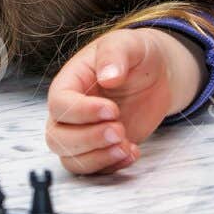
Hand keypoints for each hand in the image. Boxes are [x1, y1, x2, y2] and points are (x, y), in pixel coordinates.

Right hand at [44, 27, 202, 174]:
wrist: (155, 73)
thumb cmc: (134, 54)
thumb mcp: (127, 44)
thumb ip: (114, 55)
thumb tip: (108, 77)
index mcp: (69, 83)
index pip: (59, 104)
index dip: (81, 112)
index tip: (112, 109)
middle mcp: (70, 112)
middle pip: (58, 138)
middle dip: (89, 139)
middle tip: (119, 130)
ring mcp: (84, 133)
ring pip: (72, 159)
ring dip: (98, 158)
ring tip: (127, 145)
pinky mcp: (101, 148)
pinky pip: (94, 169)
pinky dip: (112, 166)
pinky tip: (133, 151)